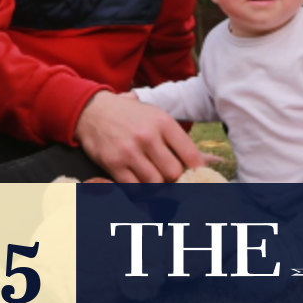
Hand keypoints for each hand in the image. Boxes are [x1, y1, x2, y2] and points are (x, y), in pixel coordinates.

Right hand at [74, 91, 203, 182]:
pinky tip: (140, 186)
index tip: (196, 177)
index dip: (197, 171)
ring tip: (156, 183)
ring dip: (157, 187)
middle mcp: (147, 136)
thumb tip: (210, 161)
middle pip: (173, 173)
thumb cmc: (130, 116)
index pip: (191, 155)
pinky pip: (133, 188)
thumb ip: (178, 140)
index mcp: (163, 122)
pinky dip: (139, 192)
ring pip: (155, 183)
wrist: (92, 110)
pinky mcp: (113, 164)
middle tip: (172, 182)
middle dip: (175, 180)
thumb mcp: (156, 117)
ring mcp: (129, 151)